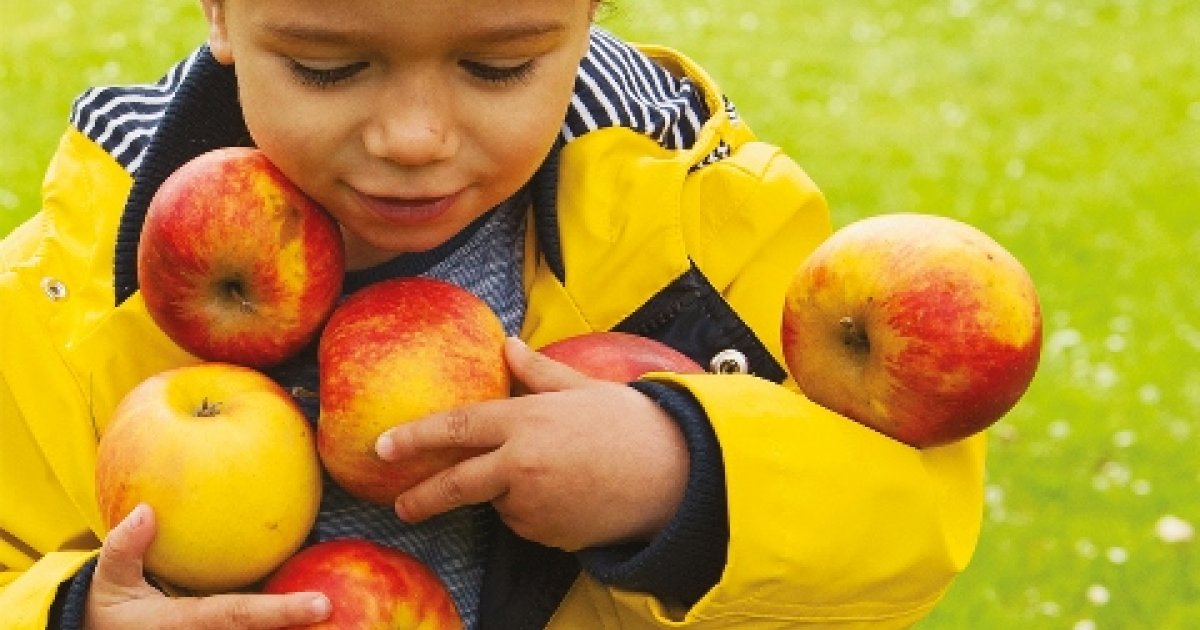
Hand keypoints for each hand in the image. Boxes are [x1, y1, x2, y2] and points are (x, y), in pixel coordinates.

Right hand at [84, 504, 330, 628]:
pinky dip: (284, 625)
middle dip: (301, 629)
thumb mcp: (105, 581)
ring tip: (353, 622)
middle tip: (349, 612)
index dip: (280, 612)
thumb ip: (124, 548)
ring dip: (297, 629)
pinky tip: (319, 619)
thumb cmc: (105, 611)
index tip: (323, 606)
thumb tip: (146, 511)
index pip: (239, 617)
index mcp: (184, 626)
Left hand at [375, 337, 689, 550]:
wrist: (676, 476)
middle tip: (399, 504)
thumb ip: (538, 372)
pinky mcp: (550, 534)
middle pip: (457, 484)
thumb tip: (508, 345)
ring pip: (500, 502)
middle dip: (422, 497)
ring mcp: (534, 505)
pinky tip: (571, 493)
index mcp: (526, 422)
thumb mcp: (583, 387)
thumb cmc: (632, 423)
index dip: (415, 437)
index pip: (457, 428)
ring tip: (561, 471)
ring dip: (509, 492)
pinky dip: (535, 510)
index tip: (383, 446)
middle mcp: (522, 466)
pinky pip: (527, 522)